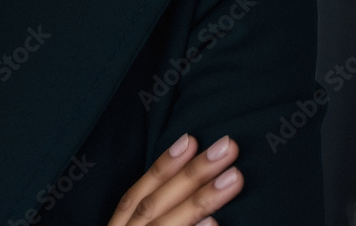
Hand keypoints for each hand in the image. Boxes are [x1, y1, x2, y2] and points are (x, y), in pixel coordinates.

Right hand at [105, 134, 242, 225]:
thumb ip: (154, 214)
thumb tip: (184, 181)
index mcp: (122, 225)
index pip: (140, 190)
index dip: (164, 163)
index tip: (191, 138)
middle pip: (157, 202)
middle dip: (193, 173)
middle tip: (228, 147)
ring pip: (168, 223)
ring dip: (201, 200)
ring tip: (233, 178)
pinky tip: (215, 223)